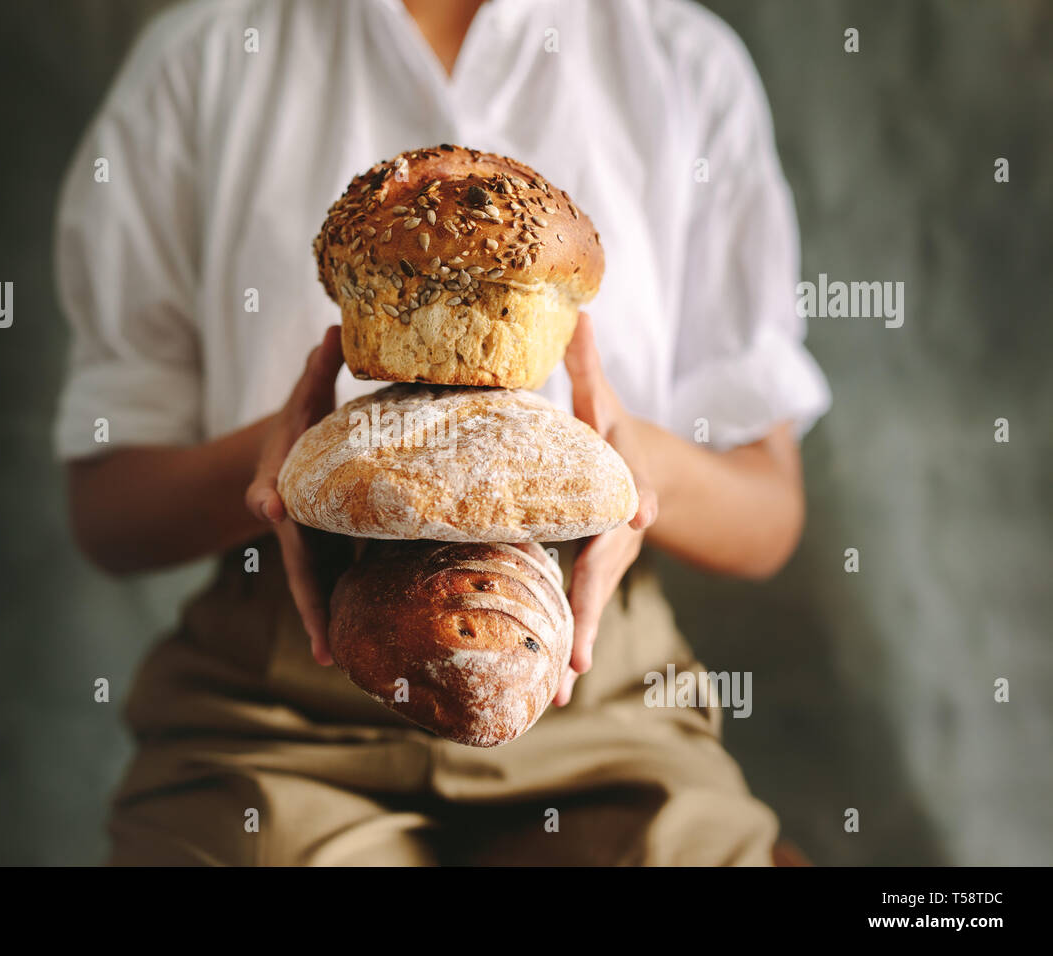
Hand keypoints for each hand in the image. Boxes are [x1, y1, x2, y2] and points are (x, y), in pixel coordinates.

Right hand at [245, 326, 352, 665]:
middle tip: (314, 633)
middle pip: (294, 559)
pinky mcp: (324, 559)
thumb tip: (335, 328)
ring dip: (318, 621)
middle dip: (303, 594)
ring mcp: (305, 547)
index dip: (270, 495)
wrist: (286, 463)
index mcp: (282, 482)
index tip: (267, 505)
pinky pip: (329, 589)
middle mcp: (289, 521)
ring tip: (331, 658)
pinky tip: (344, 654)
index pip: (273, 487)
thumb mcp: (301, 403)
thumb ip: (315, 373)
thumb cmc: (298, 432)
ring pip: (310, 587)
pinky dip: (334, 617)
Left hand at [554, 311, 658, 705]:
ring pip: (591, 606)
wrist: (642, 478)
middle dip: (591, 605)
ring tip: (559, 690)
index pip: (632, 491)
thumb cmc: (608, 437)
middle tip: (579, 649)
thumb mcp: (602, 403)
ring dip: (577, 645)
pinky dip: (568, 649)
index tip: (639, 516)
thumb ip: (587, 367)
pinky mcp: (591, 580)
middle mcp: (619, 531)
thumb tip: (577, 312)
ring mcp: (608, 562)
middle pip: (606, 568)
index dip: (636, 500)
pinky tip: (552, 692)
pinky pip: (578, 616)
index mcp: (621, 484)